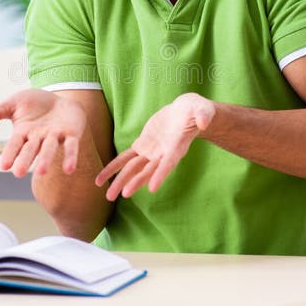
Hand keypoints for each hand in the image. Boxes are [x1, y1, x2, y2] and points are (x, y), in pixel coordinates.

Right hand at [0, 88, 87, 177]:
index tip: (4, 166)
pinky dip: (70, 157)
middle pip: (30, 150)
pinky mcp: (71, 134)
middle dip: (25, 160)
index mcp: (23, 132)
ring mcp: (54, 137)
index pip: (14, 144)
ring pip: (49, 149)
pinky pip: (71, 146)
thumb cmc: (34, 104)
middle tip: (18, 173)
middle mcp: (38, 138)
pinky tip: (70, 169)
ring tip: (41, 172)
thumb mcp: (14, 103)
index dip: (9, 154)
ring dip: (45, 160)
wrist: (59, 99)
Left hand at [95, 92, 215, 200]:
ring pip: (133, 168)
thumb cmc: (197, 111)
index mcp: (177, 147)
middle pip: (148, 171)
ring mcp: (151, 152)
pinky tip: (101, 178)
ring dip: (120, 181)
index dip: (161, 174)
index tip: (152, 188)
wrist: (186, 113)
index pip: (168, 163)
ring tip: (107, 195)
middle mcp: (163, 154)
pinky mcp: (142, 145)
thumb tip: (204, 121)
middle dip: (135, 182)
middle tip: (123, 195)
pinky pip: (125, 158)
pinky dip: (113, 167)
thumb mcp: (202, 109)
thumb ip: (203, 115)